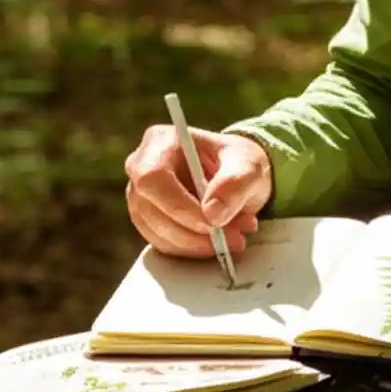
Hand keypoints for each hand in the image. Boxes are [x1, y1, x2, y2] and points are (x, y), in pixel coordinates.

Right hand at [124, 125, 271, 257]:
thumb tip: (213, 214)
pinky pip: (162, 244)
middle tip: (234, 238)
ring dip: (197, 244)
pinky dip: (193, 250)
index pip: (153, 178)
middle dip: (193, 231)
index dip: (178, 205)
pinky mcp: (148, 221)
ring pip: (156, 232)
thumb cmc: (240, 164)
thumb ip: (235, 184)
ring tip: (235, 238)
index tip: (212, 223)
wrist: (239, 178)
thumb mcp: (250, 167)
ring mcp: (141, 196)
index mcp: (161, 141)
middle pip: (150, 209)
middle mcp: (141, 167)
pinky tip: (219, 243)